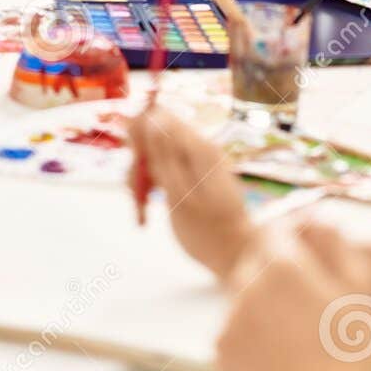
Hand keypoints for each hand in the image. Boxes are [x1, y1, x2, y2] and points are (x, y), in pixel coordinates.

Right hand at [128, 106, 253, 280]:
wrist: (236, 254)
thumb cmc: (208, 231)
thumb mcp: (180, 195)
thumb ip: (163, 155)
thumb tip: (151, 117)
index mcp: (199, 148)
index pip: (160, 117)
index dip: (139, 134)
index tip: (134, 162)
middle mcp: (198, 149)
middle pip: (155, 136)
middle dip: (139, 159)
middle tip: (137, 192)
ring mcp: (194, 163)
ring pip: (156, 154)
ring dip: (142, 174)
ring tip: (142, 204)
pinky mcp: (190, 177)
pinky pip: (164, 168)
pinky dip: (151, 183)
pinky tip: (147, 205)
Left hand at [216, 218, 370, 370]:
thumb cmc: (354, 355)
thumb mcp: (361, 290)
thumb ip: (335, 243)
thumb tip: (317, 216)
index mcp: (282, 266)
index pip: (276, 229)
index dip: (295, 235)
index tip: (311, 252)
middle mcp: (246, 286)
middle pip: (257, 260)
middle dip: (279, 268)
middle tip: (311, 298)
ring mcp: (229, 320)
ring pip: (245, 292)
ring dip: (265, 299)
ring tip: (299, 330)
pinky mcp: (221, 351)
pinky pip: (236, 324)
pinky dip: (253, 329)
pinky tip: (282, 350)